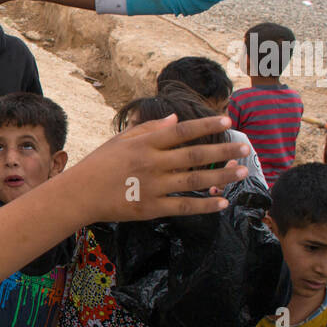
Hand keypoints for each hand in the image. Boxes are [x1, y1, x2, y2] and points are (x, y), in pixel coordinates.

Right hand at [68, 114, 247, 223]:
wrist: (79, 194)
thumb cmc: (98, 164)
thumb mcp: (120, 139)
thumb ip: (149, 127)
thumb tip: (176, 118)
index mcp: (145, 143)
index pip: (182, 131)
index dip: (207, 125)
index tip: (228, 121)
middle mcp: (152, 163)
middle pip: (196, 155)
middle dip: (224, 151)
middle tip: (247, 148)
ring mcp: (153, 187)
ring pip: (195, 180)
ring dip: (222, 176)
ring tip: (242, 172)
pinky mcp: (151, 208)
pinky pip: (184, 206)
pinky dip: (205, 206)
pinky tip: (223, 203)